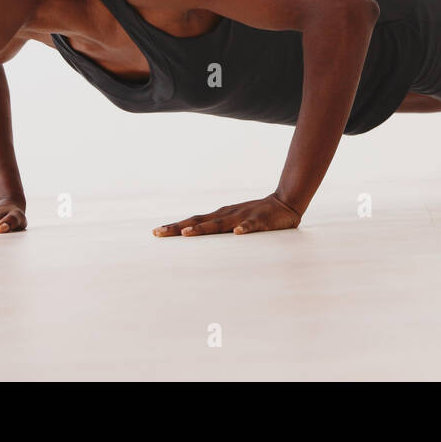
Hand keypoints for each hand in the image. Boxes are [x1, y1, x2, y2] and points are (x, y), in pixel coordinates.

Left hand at [153, 193, 301, 236]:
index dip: (175, 227)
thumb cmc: (256, 216)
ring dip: (203, 229)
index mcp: (220, 216)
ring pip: (219, 224)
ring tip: (188, 233)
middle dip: (178, 228)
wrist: (285, 203)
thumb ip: (219, 230)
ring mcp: (242, 217)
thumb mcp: (234, 222)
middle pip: (199, 222)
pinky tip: (237, 233)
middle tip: (158, 234)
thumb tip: (199, 238)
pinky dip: (243, 229)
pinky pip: (251, 226)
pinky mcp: (259, 221)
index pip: (193, 221)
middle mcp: (227, 214)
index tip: (156, 233)